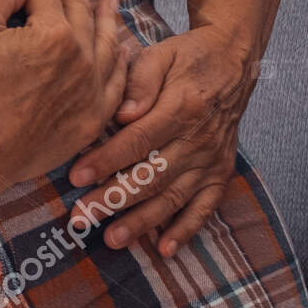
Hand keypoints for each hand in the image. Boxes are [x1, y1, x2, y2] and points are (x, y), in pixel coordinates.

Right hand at [0, 0, 126, 192]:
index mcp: (54, 34)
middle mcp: (82, 59)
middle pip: (79, 11)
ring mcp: (91, 91)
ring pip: (107, 43)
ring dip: (106, 17)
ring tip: (106, 0)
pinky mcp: (91, 119)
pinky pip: (116, 84)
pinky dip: (121, 63)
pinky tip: (123, 50)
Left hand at [69, 25, 258, 257]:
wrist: (232, 61)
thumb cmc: (185, 58)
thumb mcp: (160, 56)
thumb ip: (139, 83)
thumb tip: (122, 114)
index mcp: (181, 108)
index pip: (137, 141)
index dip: (106, 161)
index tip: (75, 178)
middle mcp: (199, 140)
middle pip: (151, 175)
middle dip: (114, 199)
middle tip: (81, 217)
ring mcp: (211, 160)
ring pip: (173, 197)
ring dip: (143, 222)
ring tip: (112, 239)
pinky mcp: (221, 172)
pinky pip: (206, 206)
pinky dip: (187, 229)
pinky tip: (166, 250)